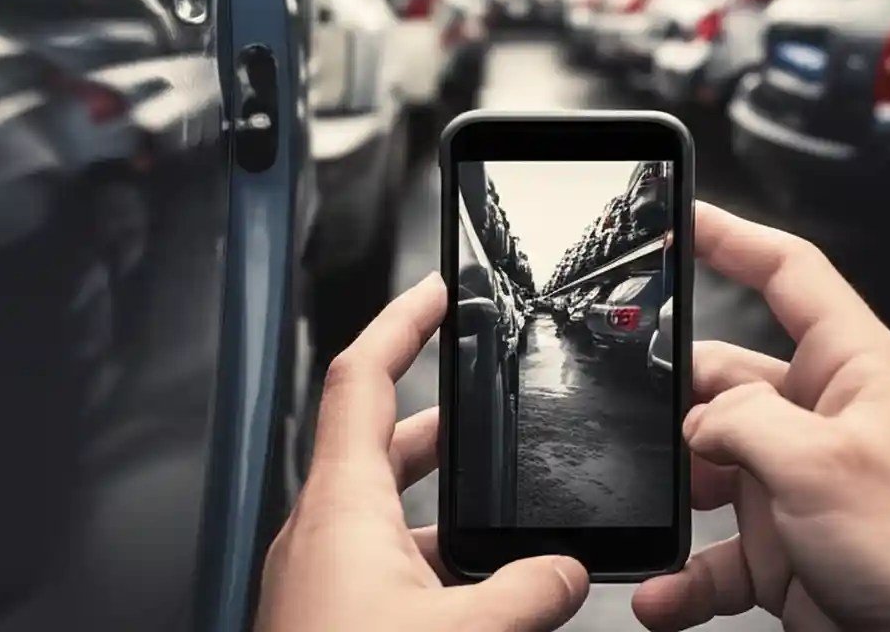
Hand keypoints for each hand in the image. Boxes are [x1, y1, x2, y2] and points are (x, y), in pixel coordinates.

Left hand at [255, 274, 588, 631]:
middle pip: (382, 440)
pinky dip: (434, 559)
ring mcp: (322, 577)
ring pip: (390, 509)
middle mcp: (322, 532)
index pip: (362, 376)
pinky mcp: (329, 616)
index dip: (401, 321)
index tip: (438, 291)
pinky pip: (386, 563)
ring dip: (446, 502)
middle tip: (495, 401)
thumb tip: (567, 573)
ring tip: (507, 503)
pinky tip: (484, 590)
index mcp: (341, 507)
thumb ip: (528, 593)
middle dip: (445, 419)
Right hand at [633, 203, 889, 631]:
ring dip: (678, 494)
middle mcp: (825, 420)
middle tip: (642, 417)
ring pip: (713, 465)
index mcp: (854, 371)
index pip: (791, 276)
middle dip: (684, 404)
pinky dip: (686, 573)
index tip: (687, 220)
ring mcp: (800, 483)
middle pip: (729, 379)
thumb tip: (697, 424)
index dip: (737, 240)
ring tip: (649, 509)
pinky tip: (663, 589)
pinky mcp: (784, 545)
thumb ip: (743, 423)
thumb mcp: (821, 463)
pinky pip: (716, 552)